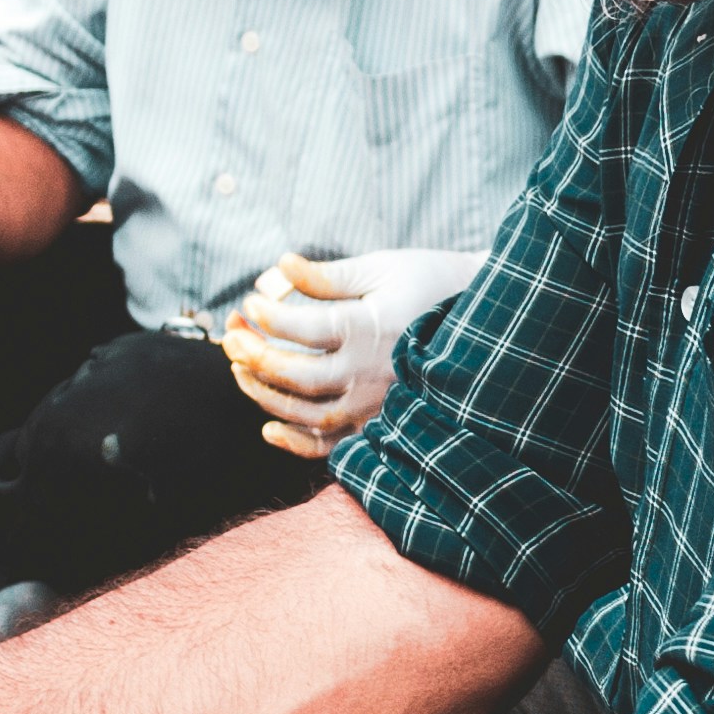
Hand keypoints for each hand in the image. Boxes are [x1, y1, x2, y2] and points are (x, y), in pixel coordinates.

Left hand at [221, 247, 479, 454]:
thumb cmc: (429, 284)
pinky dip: (297, 443)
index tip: (248, 303)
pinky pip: (332, 446)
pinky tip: (267, 428)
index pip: (303, 327)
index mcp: (371, 328)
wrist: (483, 324)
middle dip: (254, 356)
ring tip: (240, 369)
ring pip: (306, 413)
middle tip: (231, 336)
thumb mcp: (381, 269)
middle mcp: (371, 373)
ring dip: (264, 394)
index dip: (267, 316)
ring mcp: (375, 404)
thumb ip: (328, 276)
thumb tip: (279, 267)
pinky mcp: (379, 423)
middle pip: (297, 375)